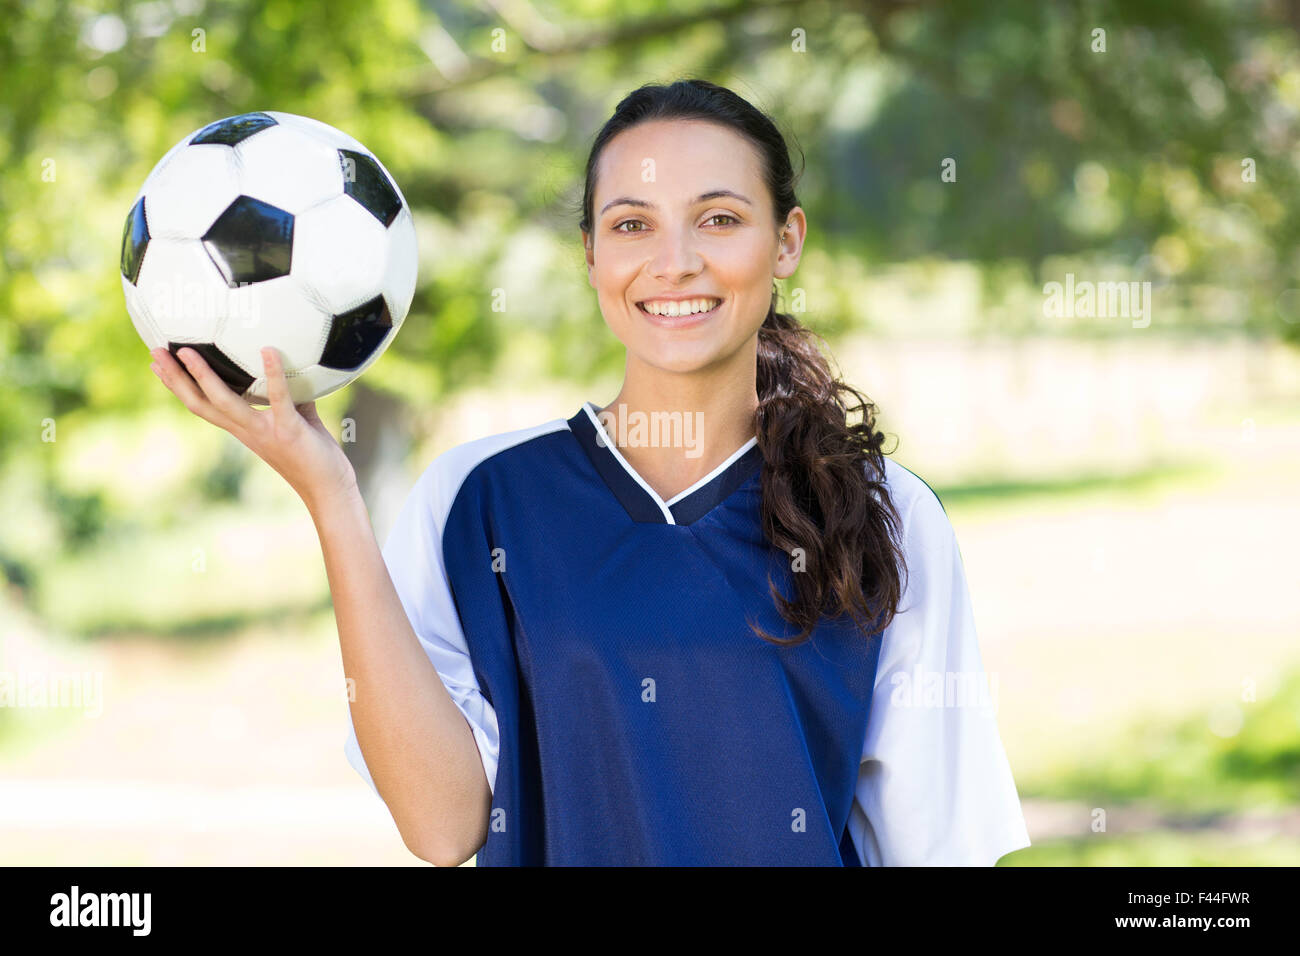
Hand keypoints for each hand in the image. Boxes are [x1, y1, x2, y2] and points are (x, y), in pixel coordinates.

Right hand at [149, 345, 358, 508]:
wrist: (329, 488)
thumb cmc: (315, 454)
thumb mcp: (298, 419)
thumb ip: (291, 394)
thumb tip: (293, 363)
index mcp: (244, 429)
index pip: (203, 405)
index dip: (178, 386)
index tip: (158, 365)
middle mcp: (247, 431)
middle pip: (201, 402)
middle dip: (175, 378)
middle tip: (155, 351)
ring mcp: (265, 431)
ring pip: (224, 402)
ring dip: (203, 376)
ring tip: (186, 351)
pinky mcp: (289, 430)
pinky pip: (278, 398)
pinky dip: (273, 373)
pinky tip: (267, 350)